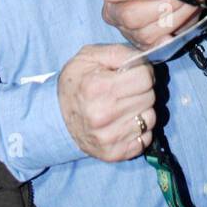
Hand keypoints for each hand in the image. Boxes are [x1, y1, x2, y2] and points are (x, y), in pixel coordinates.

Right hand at [57, 44, 156, 160]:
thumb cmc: (77, 82)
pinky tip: (125, 123)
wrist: (56, 116)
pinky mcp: (113, 153)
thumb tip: (145, 62)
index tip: (132, 74)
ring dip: (142, 110)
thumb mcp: (90, 56)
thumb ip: (119, 53)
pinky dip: (140, 130)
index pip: (145, 77)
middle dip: (142, 90)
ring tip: (125, 106)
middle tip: (127, 90)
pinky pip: (145, 139)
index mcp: (97, 87)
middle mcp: (102, 115)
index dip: (142, 72)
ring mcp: (108, 137)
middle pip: (149, 97)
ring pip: (150, 119)